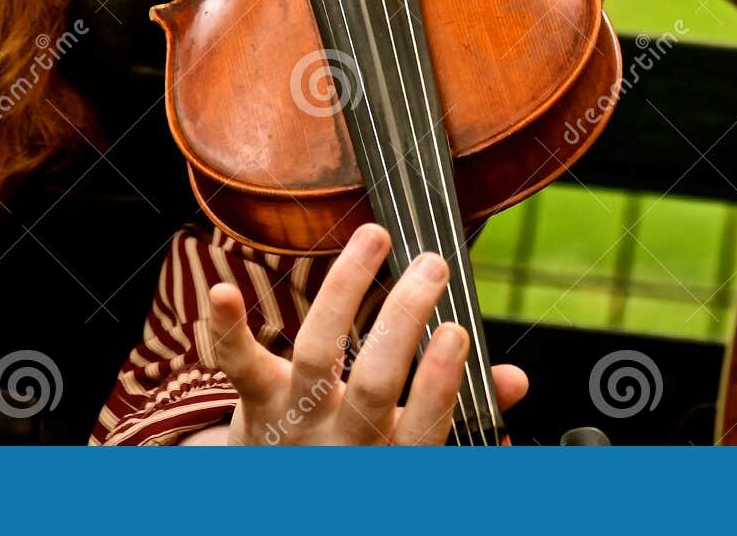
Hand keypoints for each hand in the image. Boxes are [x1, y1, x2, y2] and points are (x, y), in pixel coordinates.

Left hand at [184, 223, 526, 444]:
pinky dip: (228, 330)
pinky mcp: (254, 404)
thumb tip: (514, 380)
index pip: (422, 426)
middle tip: (431, 266)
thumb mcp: (411, 447)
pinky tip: (222, 292)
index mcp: (391, 458)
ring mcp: (294, 423)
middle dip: (403, 321)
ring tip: (375, 238)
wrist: (281, 497)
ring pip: (317, 354)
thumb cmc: (361, 457)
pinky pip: (238, 367)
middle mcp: (341, 445)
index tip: (456, 331)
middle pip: (373, 385)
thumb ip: (464, 411)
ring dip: (345, 290)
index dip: (438, 383)